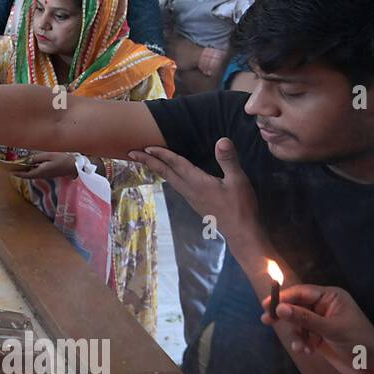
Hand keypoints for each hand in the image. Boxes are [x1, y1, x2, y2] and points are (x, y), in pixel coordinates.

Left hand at [12, 152, 79, 179]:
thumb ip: (37, 158)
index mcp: (40, 171)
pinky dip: (32, 169)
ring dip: (26, 171)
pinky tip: (30, 164)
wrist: (74, 166)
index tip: (10, 172)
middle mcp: (42, 175)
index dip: (18, 174)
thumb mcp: (49, 155)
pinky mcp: (49, 174)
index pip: (26, 174)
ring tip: (19, 166)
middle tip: (12, 168)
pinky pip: (37, 172)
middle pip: (28, 175)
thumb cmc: (62, 159)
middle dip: (20, 172)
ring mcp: (46, 175)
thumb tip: (28, 160)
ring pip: (33, 174)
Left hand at [129, 137, 258, 242]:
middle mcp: (189, 190)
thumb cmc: (240, 206)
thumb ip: (228, 160)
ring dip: (157, 169)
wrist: (241, 233)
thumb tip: (221, 140)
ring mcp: (191, 198)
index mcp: (197, 183)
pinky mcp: (196, 203)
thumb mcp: (238, 181)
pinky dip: (168, 176)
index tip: (146, 147)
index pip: (175, 164)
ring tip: (147, 161)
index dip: (161, 154)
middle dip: (149, 162)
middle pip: (165, 173)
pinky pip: (177, 185)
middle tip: (132, 153)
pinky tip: (171, 175)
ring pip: (170, 180)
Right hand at [271, 284, 373, 373]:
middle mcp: (324, 307)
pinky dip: (302, 343)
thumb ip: (304, 318)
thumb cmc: (358, 341)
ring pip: (297, 323)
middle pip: (296, 306)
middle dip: (285, 316)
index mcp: (331, 297)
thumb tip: (279, 308)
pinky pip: (302, 335)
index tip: (267, 304)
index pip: (302, 292)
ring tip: (300, 347)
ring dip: (297, 335)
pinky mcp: (318, 336)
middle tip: (266, 320)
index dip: (284, 298)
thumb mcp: (331, 329)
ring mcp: (321, 322)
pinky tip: (307, 351)